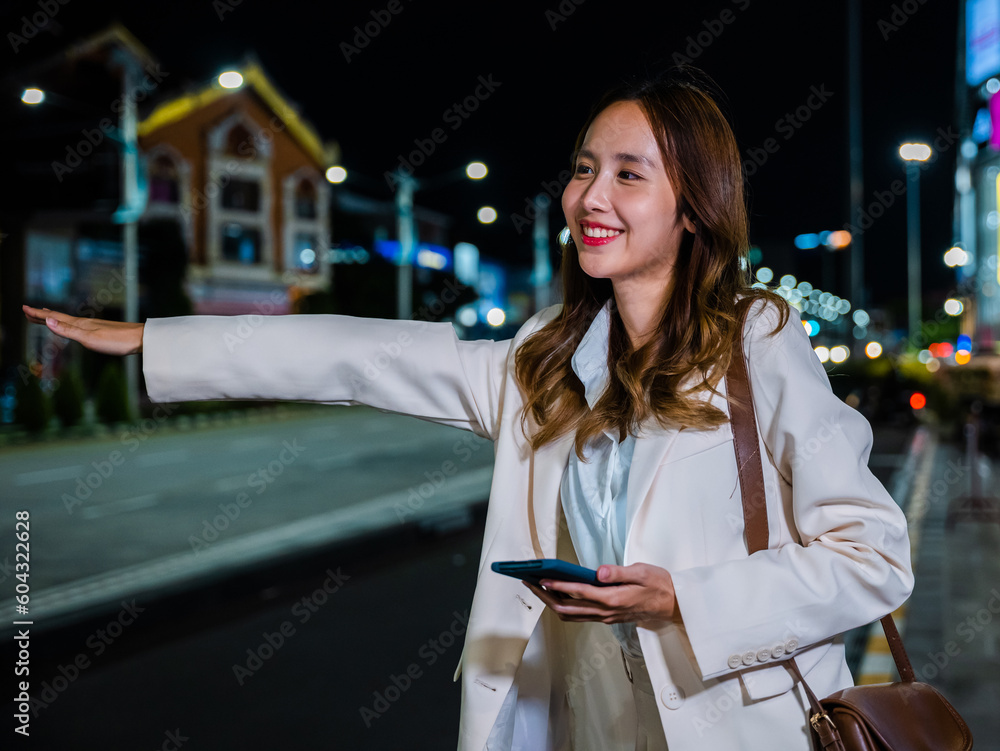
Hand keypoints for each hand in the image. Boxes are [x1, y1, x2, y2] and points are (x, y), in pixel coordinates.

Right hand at [22, 305, 143, 355]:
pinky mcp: (102, 331)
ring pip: (69, 321)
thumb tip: (47, 319)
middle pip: (60, 317)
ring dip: (55, 318)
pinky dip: (69, 324)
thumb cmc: (117, 341)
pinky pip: (79, 326)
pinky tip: (74, 326)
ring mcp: (94, 326)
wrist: (141, 340)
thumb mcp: (89, 338)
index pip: (54, 317)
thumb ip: (68, 330)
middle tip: (28, 311)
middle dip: (43, 315)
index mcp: (80, 325)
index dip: (38, 314)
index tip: (24, 308)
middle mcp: (85, 323)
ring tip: (46, 315)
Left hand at [524, 563, 680, 624]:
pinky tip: (556, 595)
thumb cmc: (659, 585)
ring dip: (551, 603)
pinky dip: (563, 606)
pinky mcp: (606, 616)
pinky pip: (579, 615)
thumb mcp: (643, 572)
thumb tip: (599, 572)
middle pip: (567, 608)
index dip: (559, 586)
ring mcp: (605, 617)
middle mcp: (606, 612)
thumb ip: (620, 572)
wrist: (673, 605)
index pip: (580, 593)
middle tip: (529, 582)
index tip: (542, 578)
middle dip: (545, 596)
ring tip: (536, 587)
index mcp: (614, 599)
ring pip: (570, 615)